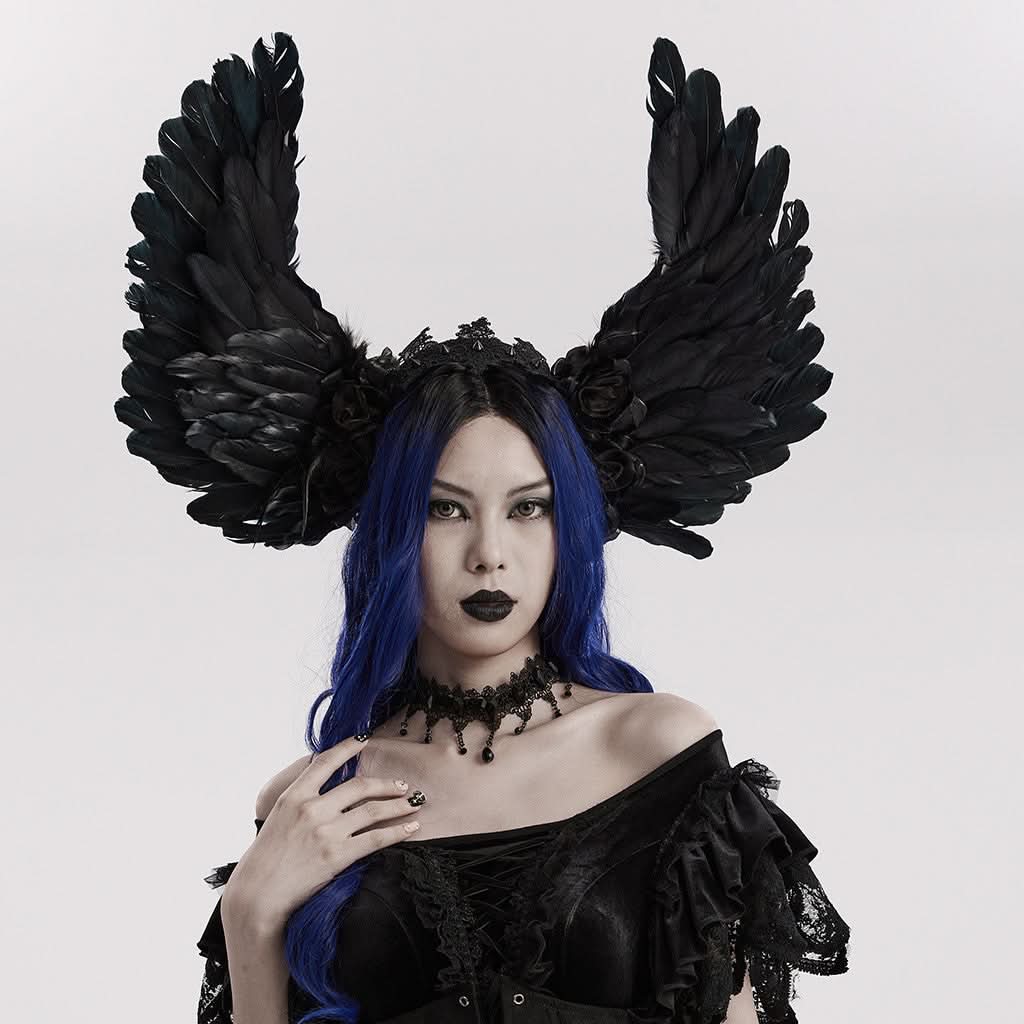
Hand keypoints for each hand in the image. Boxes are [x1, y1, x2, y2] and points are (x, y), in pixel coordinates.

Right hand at [221, 735, 423, 934]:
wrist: (257, 894)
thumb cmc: (264, 859)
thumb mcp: (276, 818)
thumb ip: (300, 801)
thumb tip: (323, 790)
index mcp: (294, 795)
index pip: (326, 762)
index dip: (348, 747)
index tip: (365, 740)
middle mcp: (312, 808)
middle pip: (359, 785)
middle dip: (386, 784)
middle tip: (402, 785)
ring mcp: (327, 831)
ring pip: (373, 809)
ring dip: (399, 804)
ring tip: (413, 802)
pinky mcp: (338, 855)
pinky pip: (376, 838)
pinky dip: (398, 831)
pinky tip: (410, 827)